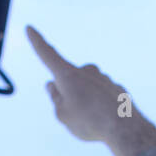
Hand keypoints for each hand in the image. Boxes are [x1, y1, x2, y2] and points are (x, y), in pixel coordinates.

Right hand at [26, 25, 155, 155]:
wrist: (125, 128)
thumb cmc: (89, 122)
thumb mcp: (62, 114)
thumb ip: (55, 98)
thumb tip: (53, 85)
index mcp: (67, 75)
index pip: (47, 55)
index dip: (37, 42)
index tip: (29, 28)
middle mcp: (86, 71)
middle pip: (68, 81)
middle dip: (68, 95)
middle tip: (76, 115)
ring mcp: (103, 77)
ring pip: (86, 91)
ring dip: (86, 103)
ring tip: (94, 120)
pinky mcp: (115, 87)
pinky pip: (102, 98)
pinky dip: (101, 108)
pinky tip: (108, 120)